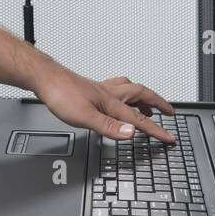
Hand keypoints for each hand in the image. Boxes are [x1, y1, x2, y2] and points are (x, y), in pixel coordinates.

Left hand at [32, 69, 176, 141]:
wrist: (44, 78)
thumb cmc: (61, 94)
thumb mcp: (85, 117)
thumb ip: (109, 126)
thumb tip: (131, 133)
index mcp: (111, 103)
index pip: (139, 119)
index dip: (156, 130)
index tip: (170, 137)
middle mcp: (109, 94)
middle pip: (142, 95)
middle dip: (158, 104)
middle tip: (169, 111)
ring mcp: (101, 90)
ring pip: (130, 90)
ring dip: (144, 97)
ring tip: (149, 106)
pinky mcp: (92, 89)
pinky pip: (116, 88)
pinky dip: (125, 92)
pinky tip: (118, 97)